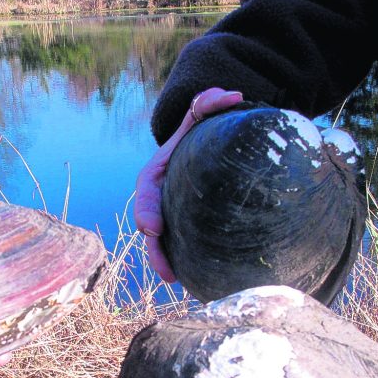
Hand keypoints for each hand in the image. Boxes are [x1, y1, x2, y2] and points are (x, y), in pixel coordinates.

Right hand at [134, 87, 242, 280]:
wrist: (202, 152)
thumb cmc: (198, 135)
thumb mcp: (198, 119)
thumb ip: (208, 104)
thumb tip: (231, 97)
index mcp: (154, 176)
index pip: (146, 195)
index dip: (146, 212)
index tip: (153, 228)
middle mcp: (158, 200)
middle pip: (150, 228)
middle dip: (155, 250)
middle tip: (165, 269)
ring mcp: (169, 216)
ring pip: (161, 245)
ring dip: (165, 264)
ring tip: (176, 280)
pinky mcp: (184, 228)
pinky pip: (179, 248)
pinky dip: (182, 264)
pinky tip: (196, 281)